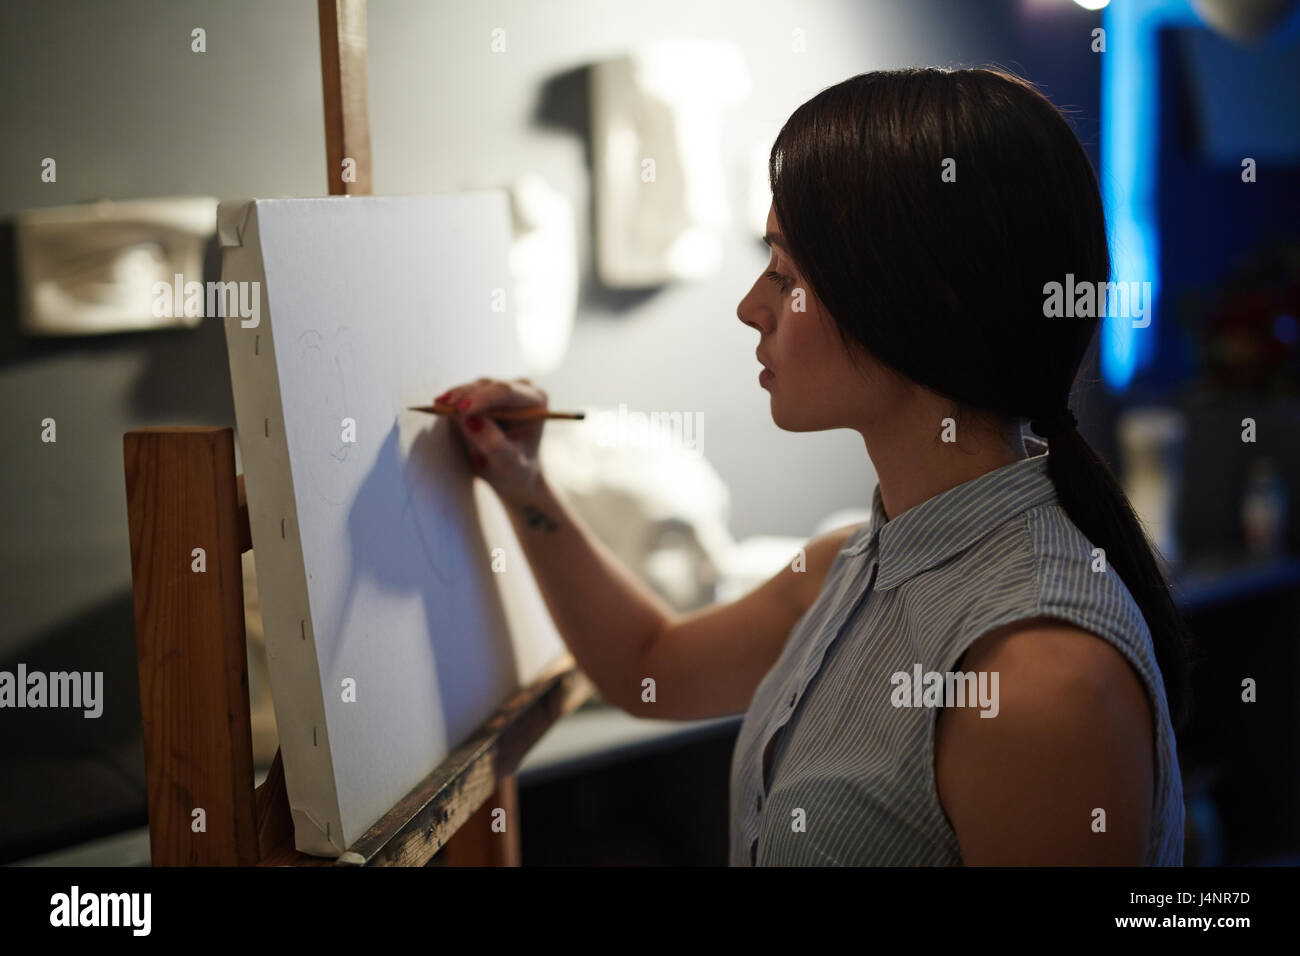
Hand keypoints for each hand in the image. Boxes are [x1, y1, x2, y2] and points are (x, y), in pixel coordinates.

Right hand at [437, 377, 548, 504]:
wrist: (513, 475)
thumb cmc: (516, 472)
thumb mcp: (508, 464)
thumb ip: (494, 444)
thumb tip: (472, 420)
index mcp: (537, 404)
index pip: (507, 393)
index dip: (482, 399)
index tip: (460, 408)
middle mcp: (523, 390)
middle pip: (489, 386)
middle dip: (464, 397)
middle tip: (441, 407)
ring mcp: (504, 389)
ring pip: (474, 388)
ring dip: (457, 399)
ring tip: (440, 409)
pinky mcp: (486, 394)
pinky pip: (466, 393)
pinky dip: (453, 401)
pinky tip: (439, 405)